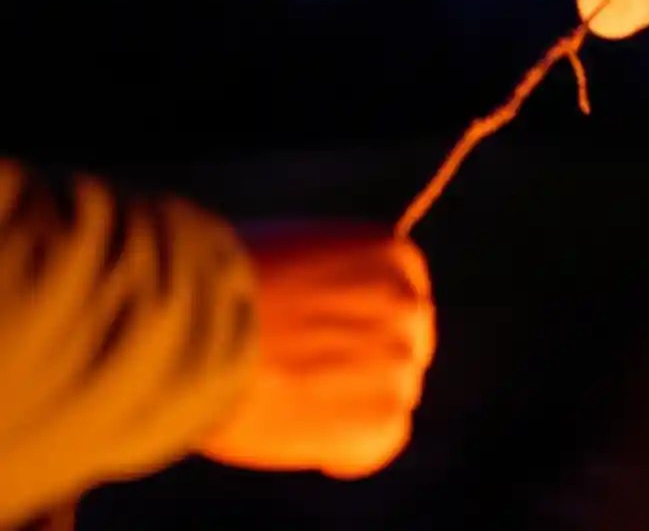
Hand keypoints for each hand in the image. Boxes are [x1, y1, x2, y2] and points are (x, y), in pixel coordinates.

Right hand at [197, 220, 434, 478]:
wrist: (191, 325)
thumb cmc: (215, 282)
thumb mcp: (289, 249)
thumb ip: (326, 279)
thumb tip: (320, 308)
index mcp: (391, 255)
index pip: (399, 299)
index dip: (361, 324)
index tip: (326, 339)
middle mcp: (409, 305)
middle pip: (399, 347)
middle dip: (360, 362)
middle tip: (302, 375)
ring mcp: (399, 362)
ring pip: (389, 395)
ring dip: (348, 403)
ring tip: (284, 400)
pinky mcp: (382, 416)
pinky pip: (379, 441)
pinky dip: (344, 447)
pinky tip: (301, 435)